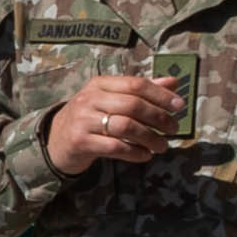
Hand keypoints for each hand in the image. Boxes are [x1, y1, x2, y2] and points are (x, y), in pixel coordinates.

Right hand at [44, 71, 181, 173]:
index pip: (136, 84)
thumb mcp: (111, 100)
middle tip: (173, 129)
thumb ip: (142, 91)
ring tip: (162, 145)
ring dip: (149, 138)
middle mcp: (90, 99)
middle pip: (133, 105)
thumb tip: (174, 82)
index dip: (161, 94)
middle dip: (158, 117)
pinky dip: (135, 152)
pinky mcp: (81, 142)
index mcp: (100, 84)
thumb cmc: (91, 118)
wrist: (56, 140)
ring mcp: (83, 120)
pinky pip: (115, 147)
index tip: (180, 106)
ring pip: (125, 127)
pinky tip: (145, 155)